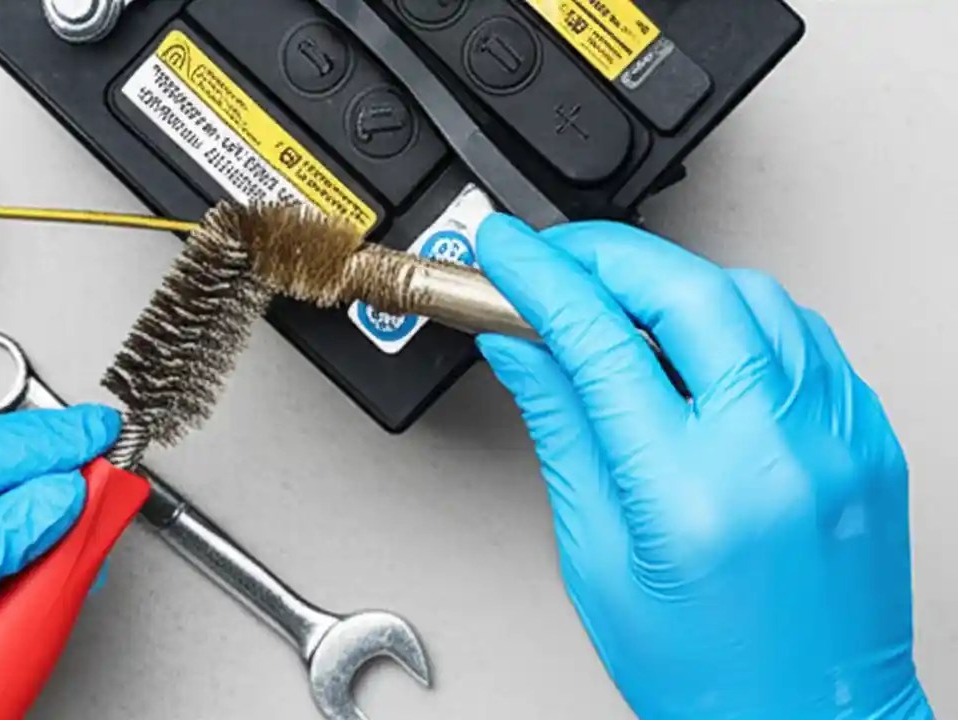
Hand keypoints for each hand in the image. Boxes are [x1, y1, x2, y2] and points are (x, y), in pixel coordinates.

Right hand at [476, 215, 930, 718]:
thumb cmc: (706, 669)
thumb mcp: (597, 552)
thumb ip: (561, 428)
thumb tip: (521, 346)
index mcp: (689, 492)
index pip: (597, 339)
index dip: (537, 278)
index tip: (502, 251)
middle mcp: (777, 451)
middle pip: (685, 288)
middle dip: (603, 254)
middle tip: (551, 259)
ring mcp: (836, 436)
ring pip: (753, 295)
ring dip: (673, 280)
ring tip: (618, 302)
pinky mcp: (867, 435)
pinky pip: (802, 335)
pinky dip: (738, 317)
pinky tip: (697, 339)